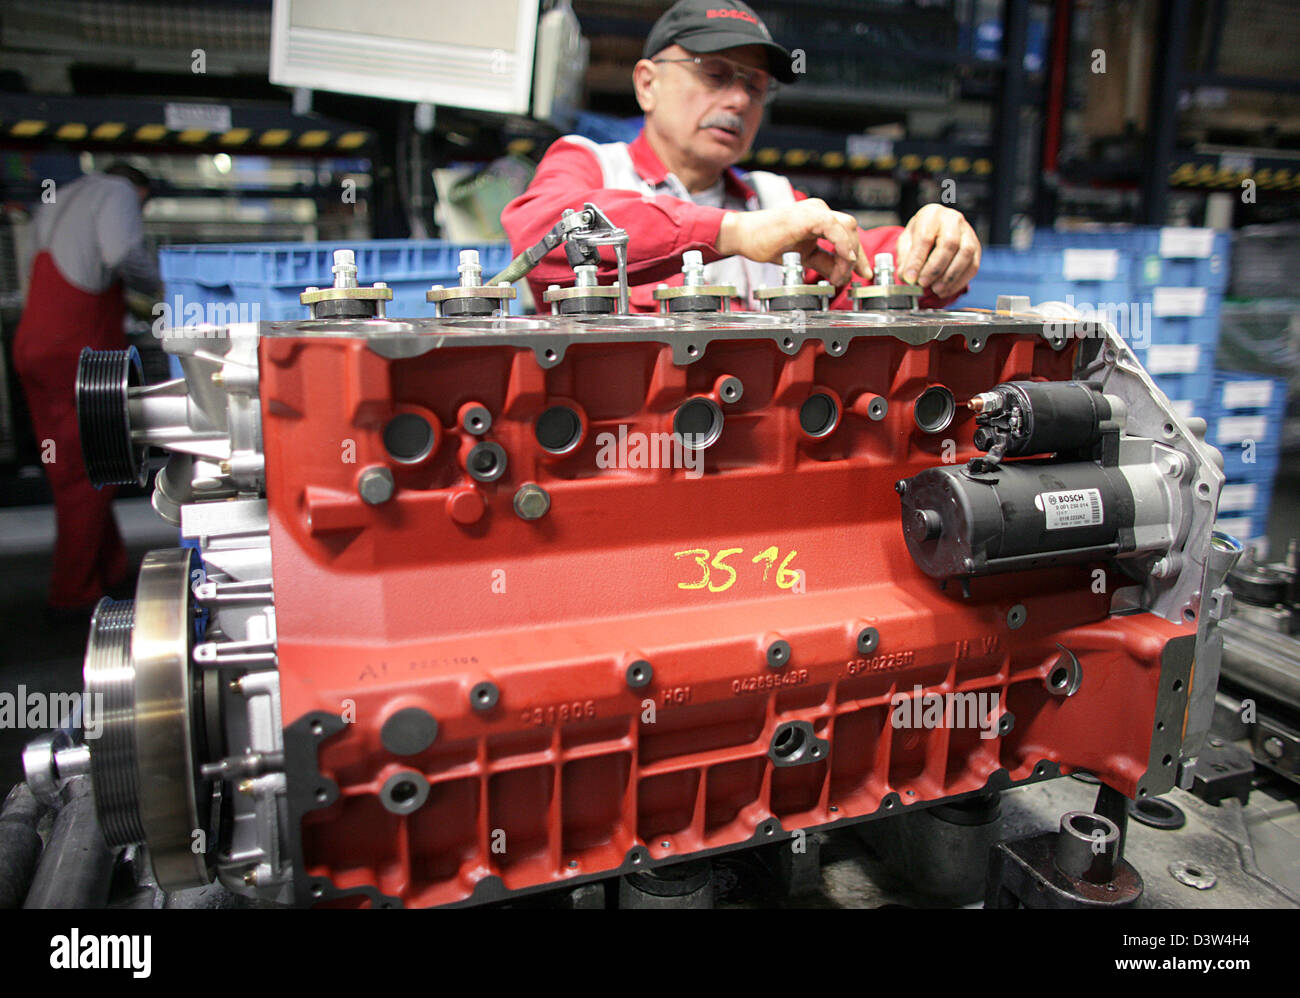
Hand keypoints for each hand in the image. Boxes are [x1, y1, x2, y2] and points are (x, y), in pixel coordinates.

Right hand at [717, 199, 872, 286]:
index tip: (863, 273)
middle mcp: (819, 211)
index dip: (858, 256)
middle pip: (851, 230)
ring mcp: (814, 211)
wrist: (742, 236)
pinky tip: (843, 259)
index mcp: (818, 219)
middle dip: (858, 257)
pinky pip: (834, 228)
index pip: (847, 234)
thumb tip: (838, 275)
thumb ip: (822, 263)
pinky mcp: (808, 217)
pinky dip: (843, 245)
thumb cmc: (765, 243)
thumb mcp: (801, 257)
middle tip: (853, 278)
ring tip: (837, 276)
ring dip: (849, 255)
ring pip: (847, 228)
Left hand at [894, 204, 980, 298]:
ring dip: (950, 276)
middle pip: (949, 244)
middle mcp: (952, 219)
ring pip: (965, 254)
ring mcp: (967, 232)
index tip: (910, 278)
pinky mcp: (976, 247)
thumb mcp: (906, 242)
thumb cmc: (920, 235)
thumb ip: (905, 258)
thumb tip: (908, 277)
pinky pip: (972, 266)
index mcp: (931, 214)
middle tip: (923, 284)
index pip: (925, 237)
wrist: (936, 230)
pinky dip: (959, 282)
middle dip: (935, 268)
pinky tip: (945, 290)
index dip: (917, 260)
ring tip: (936, 289)